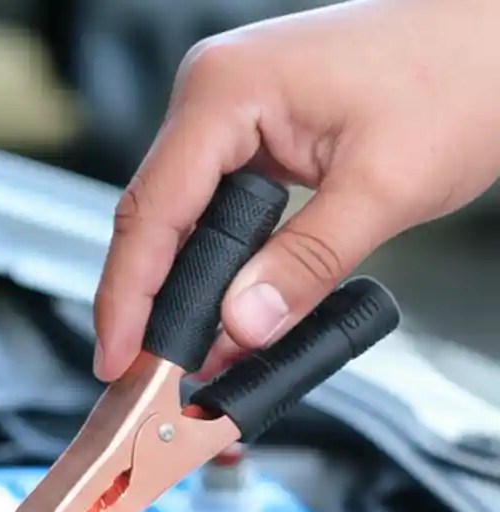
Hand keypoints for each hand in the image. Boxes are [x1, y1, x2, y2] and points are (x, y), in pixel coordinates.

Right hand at [93, 0, 499, 381]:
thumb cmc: (462, 72)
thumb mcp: (386, 186)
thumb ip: (307, 262)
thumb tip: (244, 324)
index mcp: (225, 89)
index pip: (152, 209)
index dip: (127, 294)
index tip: (117, 357)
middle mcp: (213, 91)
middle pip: (155, 215)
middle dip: (152, 300)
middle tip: (150, 371)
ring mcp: (231, 109)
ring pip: (184, 216)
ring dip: (191, 286)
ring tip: (191, 353)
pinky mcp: (255, 129)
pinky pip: (218, 205)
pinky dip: (223, 262)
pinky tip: (228, 308)